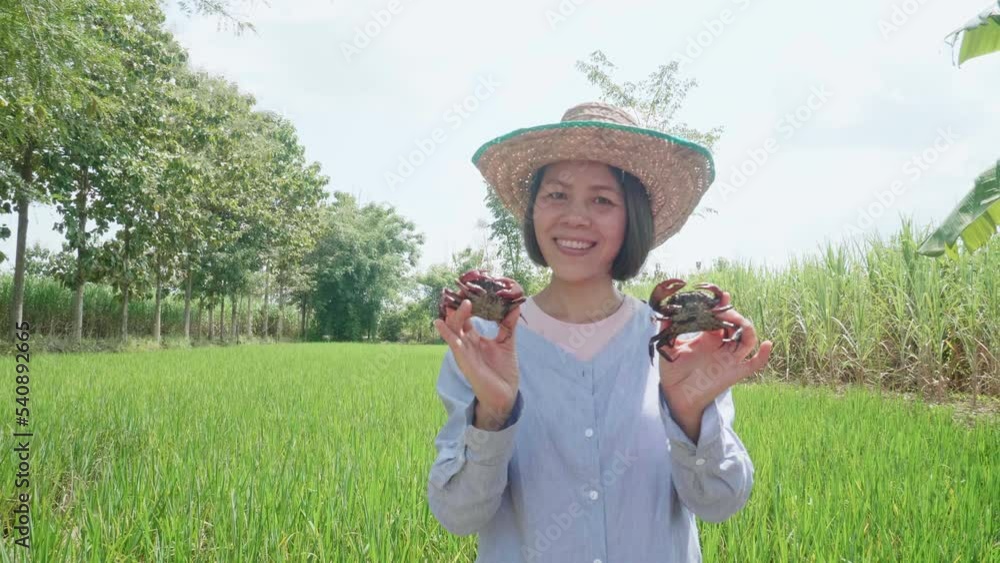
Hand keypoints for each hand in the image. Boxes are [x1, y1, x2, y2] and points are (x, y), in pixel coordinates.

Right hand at [433, 299, 521, 429]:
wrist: (505, 395)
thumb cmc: (503, 371)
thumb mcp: (507, 343)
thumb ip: (508, 325)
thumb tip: (515, 305)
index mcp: (475, 339)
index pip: (467, 318)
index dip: (466, 304)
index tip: (469, 289)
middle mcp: (467, 343)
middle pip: (458, 321)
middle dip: (457, 306)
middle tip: (461, 291)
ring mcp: (464, 351)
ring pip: (454, 329)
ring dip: (456, 316)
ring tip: (461, 303)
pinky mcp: (464, 360)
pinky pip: (453, 344)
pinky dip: (446, 333)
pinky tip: (439, 323)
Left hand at [656, 291, 771, 418]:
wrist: (676, 394)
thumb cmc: (673, 371)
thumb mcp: (668, 348)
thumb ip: (666, 331)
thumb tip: (662, 314)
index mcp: (708, 337)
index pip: (720, 318)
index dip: (722, 306)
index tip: (721, 295)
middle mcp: (721, 346)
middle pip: (736, 325)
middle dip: (732, 314)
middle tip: (723, 309)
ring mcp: (730, 358)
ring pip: (747, 339)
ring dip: (746, 327)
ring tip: (737, 320)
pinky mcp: (735, 372)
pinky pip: (754, 364)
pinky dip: (763, 355)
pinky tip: (767, 344)